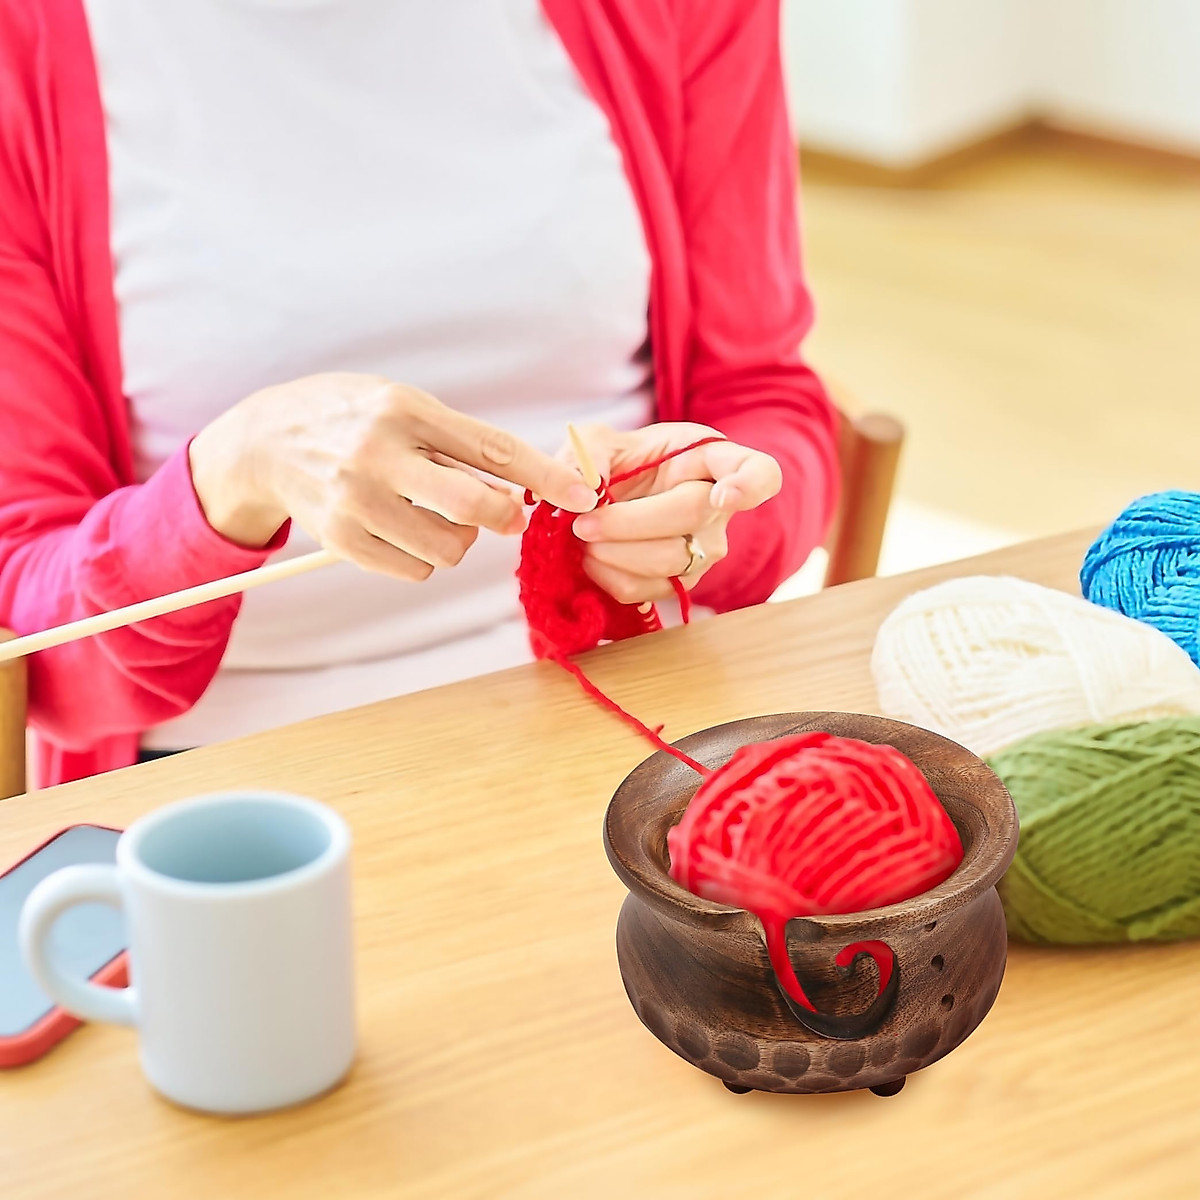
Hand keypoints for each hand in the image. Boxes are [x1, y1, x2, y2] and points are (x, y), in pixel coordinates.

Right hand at [188, 373, 596, 578]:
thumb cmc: (349, 418)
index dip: (545, 476)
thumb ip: (454, 441)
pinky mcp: (342, 540)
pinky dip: (422, 556)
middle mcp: (379, 454)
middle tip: (505, 515)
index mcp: (404, 409)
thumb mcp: (399, 404)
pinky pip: (414, 570)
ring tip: (431, 512)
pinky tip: (402, 528)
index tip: (584, 495)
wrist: (264, 442)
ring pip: (447, 548)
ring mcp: (356, 502)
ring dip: (457, 538)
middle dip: (503, 517)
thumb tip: (518, 487)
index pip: (492, 449)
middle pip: (472, 506)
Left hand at [566, 423, 781, 603]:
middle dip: (633, 522)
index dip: (749, 486)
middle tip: (584, 523)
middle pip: (695, 515)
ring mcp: (705, 549)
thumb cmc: (616, 461)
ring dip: (618, 553)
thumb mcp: (596, 442)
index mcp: (712, 459)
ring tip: (582, 538)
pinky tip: (591, 559)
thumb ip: (587, 456)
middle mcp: (720, 509)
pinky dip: (611, 577)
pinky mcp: (681, 582)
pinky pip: (650, 589)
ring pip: (673, 559)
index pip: (759, 474)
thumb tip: (585, 491)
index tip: (724, 496)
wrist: (609, 498)